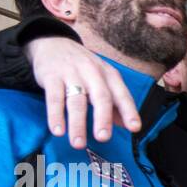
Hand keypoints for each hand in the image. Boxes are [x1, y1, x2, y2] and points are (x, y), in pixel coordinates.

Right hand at [24, 36, 141, 148]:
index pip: (122, 95)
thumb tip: (128, 127)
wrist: (53, 43)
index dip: (129, 111)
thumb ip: (115, 103)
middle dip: (103, 118)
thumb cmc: (83, 68)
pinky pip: (54, 98)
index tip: (135, 128)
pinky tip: (57, 131)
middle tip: (103, 138)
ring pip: (76, 100)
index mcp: (109, 76)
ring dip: (77, 123)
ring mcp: (71, 74)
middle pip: (101, 97)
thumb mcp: (103, 80)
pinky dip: (55, 115)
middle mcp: (93, 73)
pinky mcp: (51, 76)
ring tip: (78, 143)